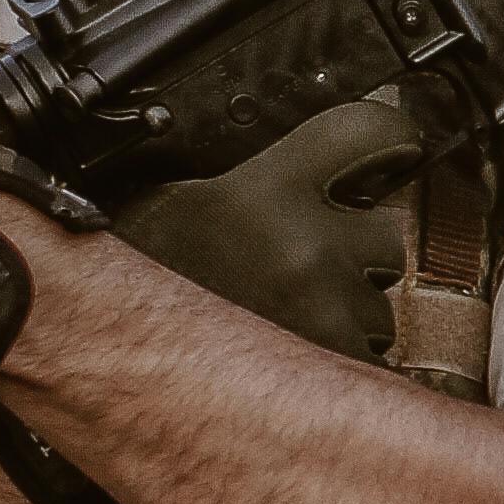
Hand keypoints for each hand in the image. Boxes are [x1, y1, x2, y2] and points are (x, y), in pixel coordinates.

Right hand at [124, 100, 420, 364]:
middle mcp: (301, 247)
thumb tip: (287, 144)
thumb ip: (244, 170)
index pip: (367, 133)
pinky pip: (367, 363)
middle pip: (386, 237)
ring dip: (347, 315)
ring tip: (282, 320)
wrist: (106, 359)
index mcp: (262, 190)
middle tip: (301, 267)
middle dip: (357, 253)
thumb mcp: (175, 199)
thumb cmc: (132, 285)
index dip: (390, 138)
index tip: (398, 146)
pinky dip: (336, 364)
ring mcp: (323, 313)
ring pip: (380, 310)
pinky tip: (288, 358)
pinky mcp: (332, 370)